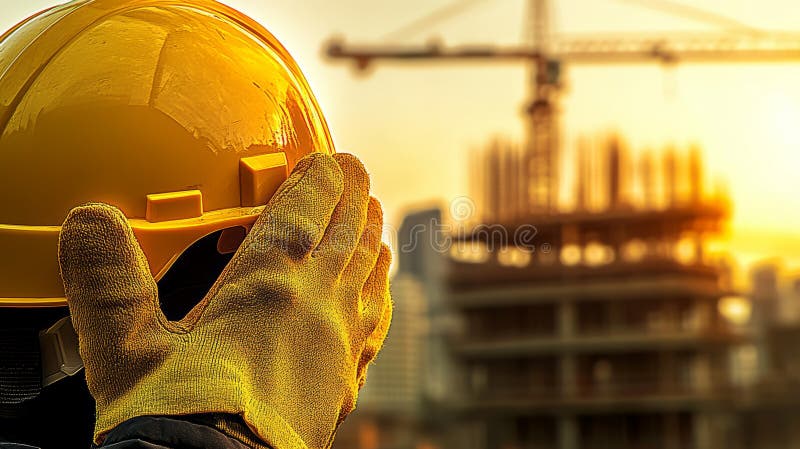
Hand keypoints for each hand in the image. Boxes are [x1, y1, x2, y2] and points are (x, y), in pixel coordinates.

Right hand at [59, 153, 391, 448]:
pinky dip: (380, 294)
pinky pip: (376, 322)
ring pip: (370, 274)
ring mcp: (340, 345)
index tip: (327, 159)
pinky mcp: (347, 382)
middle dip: (352, 198)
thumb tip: (90, 222)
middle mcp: (318, 306)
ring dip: (371, 239)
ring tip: (372, 222)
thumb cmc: (180, 428)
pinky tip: (379, 295)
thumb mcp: (126, 351)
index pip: (307, 209)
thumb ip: (108, 282)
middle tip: (354, 176)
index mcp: (269, 284)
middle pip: (348, 234)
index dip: (320, 178)